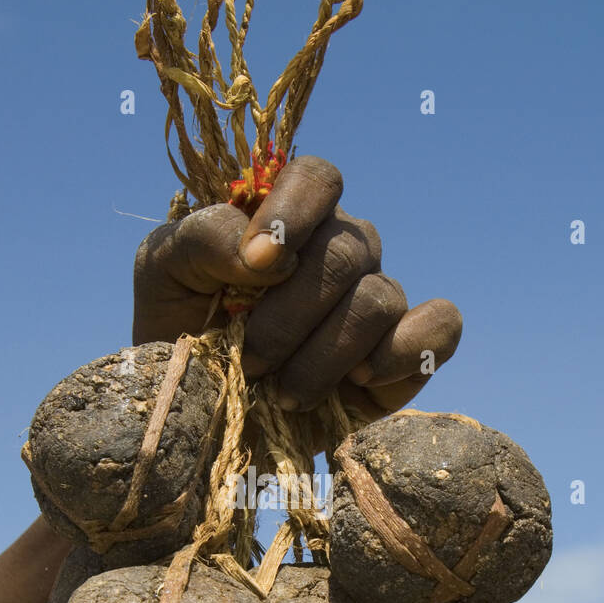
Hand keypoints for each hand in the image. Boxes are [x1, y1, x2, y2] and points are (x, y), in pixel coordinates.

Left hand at [133, 156, 460, 417]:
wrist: (204, 424)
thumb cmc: (181, 336)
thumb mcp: (162, 273)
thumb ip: (202, 237)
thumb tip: (266, 253)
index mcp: (290, 220)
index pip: (317, 178)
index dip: (297, 213)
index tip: (258, 267)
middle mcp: (341, 253)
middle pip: (346, 252)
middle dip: (288, 316)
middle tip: (249, 360)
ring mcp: (376, 303)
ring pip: (377, 301)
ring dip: (321, 356)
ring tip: (281, 393)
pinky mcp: (405, 357)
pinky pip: (441, 328)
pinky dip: (405, 352)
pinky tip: (359, 380)